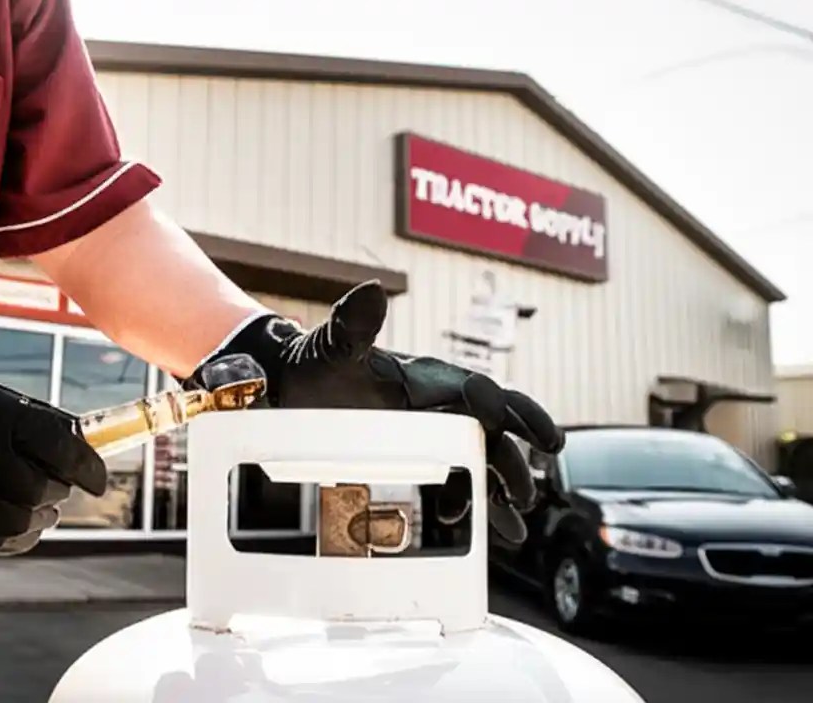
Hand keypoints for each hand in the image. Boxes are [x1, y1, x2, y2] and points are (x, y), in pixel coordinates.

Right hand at [0, 346, 107, 554]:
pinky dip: (11, 543)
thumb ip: (33, 420)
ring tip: (41, 513)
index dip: (88, 469)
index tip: (96, 481)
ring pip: (18, 521)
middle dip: (55, 493)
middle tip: (56, 490)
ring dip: (36, 522)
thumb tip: (81, 440)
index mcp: (3, 416)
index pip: (63, 447)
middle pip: (41, 488)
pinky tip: (17, 531)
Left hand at [186, 280, 564, 543]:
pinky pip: (451, 486)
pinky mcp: (408, 462)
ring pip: (476, 465)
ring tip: (514, 521)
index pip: (482, 393)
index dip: (514, 411)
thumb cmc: (313, 363)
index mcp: (427, 379)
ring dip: (498, 492)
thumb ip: (354, 324)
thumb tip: (369, 291)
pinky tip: (484, 530)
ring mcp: (424, 437)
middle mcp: (435, 407)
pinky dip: (470, 508)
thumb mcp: (332, 346)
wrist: (283, 387)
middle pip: (488, 435)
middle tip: (525, 492)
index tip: (539, 435)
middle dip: (512, 462)